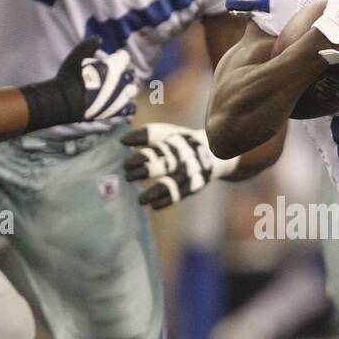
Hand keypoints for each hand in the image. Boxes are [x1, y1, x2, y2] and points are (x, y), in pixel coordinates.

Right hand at [56, 38, 138, 121]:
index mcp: (115, 65)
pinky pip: (131, 108)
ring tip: (118, 88)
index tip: (113, 56)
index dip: (118, 56)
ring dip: (127, 87)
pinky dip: (128, 105)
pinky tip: (122, 103)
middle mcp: (122, 80)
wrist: (66, 101)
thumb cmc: (70, 76)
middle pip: (130, 73)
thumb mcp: (77, 54)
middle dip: (124, 72)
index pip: (124, 57)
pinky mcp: (118, 111)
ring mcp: (121, 96)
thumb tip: (99, 38)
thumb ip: (90, 44)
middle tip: (114, 73)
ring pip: (133, 90)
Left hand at [123, 123, 238, 208]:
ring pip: (174, 183)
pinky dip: (167, 201)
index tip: (126, 164)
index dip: (142, 158)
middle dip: (146, 172)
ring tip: (141, 200)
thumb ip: (146, 135)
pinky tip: (154, 206)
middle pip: (165, 165)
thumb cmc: (182, 141)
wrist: (217, 151)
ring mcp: (192, 173)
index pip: (158, 150)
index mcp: (177, 142)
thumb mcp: (168, 133)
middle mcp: (185, 157)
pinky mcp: (195, 185)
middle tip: (128, 177)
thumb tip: (122, 141)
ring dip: (156, 192)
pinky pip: (181, 194)